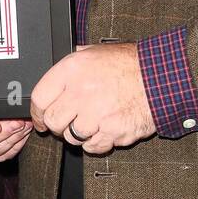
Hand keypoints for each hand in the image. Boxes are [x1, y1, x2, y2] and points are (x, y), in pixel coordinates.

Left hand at [29, 43, 156, 155]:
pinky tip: (104, 130)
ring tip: (92, 122)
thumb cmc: (130, 63)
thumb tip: (56, 73)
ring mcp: (96, 114)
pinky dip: (96, 143)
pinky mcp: (112, 131)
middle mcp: (80, 92)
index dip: (37, 111)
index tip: (40, 118)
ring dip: (78, 134)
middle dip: (57, 125)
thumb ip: (73, 63)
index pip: (39, 97)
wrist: (161, 77)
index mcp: (72, 69)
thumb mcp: (95, 51)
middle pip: (53, 121)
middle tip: (66, 123)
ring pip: (71, 137)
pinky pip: (92, 147)